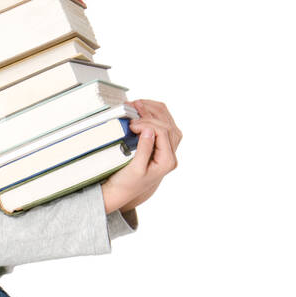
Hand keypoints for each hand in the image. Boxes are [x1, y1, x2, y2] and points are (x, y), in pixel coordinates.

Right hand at [102, 99, 182, 214]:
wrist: (124, 192)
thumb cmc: (127, 183)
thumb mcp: (135, 169)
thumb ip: (144, 149)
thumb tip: (149, 130)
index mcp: (167, 162)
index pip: (163, 132)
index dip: (147, 124)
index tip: (132, 124)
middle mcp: (171, 156)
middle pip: (168, 125)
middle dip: (151, 113)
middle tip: (134, 108)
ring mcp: (168, 151)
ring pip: (168, 123)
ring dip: (154, 111)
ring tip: (138, 104)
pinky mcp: (161, 147)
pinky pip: (163, 125)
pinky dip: (154, 115)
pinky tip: (144, 109)